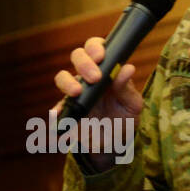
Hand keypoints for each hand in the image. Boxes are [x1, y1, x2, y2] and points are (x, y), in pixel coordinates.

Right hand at [52, 37, 142, 171]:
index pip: (96, 48)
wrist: (115, 142)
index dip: (95, 48)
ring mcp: (75, 92)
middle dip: (83, 63)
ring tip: (77, 93)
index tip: (101, 57)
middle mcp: (87, 76)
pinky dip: (57, 109)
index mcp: (105, 68)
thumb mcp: (132, 105)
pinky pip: (57, 107)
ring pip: (62, 77)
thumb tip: (128, 68)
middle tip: (94, 78)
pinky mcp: (67, 110)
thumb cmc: (124, 117)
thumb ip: (127, 88)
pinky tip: (59, 114)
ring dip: (68, 82)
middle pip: (77, 57)